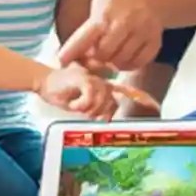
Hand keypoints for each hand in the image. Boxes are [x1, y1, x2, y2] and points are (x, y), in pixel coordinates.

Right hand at [37, 63, 158, 119]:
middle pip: (111, 101)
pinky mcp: (82, 78)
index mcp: (102, 83)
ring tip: (75, 107)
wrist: (43, 82)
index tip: (152, 104)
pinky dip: (81, 105)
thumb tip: (107, 118)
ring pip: (102, 100)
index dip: (138, 97)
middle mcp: (100, 78)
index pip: (122, 92)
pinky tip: (72, 104)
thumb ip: (96, 107)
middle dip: (99, 112)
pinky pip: (91, 96)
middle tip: (83, 112)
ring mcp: (92, 77)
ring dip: (88, 109)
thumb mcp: (81, 103)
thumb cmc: (61, 93)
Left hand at [58, 0, 162, 71]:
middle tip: (96, 55)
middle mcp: (125, 22)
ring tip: (111, 53)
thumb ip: (88, 29)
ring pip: (121, 61)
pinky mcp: (154, 42)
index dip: (71, 51)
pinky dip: (128, 64)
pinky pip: (137, 63)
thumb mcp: (99, 5)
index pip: (85, 37)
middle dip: (97, 58)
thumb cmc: (119, 3)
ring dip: (113, 62)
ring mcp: (142, 32)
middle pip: (104, 54)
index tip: (60, 61)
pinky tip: (125, 55)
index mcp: (106, 12)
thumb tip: (71, 55)